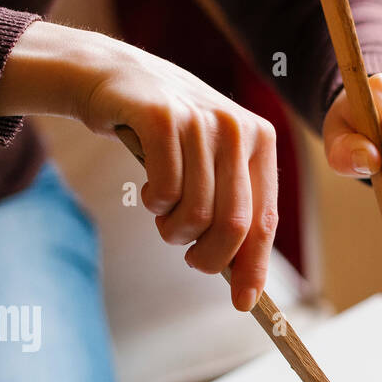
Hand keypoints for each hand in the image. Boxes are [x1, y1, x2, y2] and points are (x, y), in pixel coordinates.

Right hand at [83, 44, 277, 311]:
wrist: (116, 79)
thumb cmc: (168, 134)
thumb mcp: (212, 162)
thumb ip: (233, 207)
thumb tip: (245, 280)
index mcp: (261, 140)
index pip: (265, 220)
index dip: (254, 267)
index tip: (243, 302)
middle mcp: (238, 128)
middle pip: (233, 226)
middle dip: (208, 257)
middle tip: (188, 255)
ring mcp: (201, 120)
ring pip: (196, 214)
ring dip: (173, 230)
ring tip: (164, 214)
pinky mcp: (163, 118)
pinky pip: (165, 192)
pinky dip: (153, 204)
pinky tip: (149, 189)